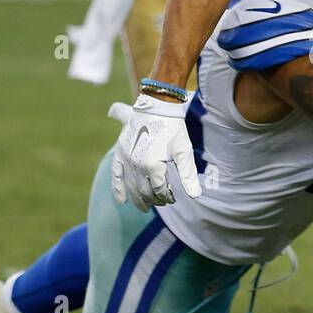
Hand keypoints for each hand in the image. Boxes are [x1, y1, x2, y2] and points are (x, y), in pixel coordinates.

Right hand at [109, 94, 201, 211]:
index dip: (167, 196)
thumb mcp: (184, 151)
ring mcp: (127, 159)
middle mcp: (137, 165)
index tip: (172, 197)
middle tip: (162, 202)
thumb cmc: (173, 128)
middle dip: (154, 199)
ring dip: (138, 198)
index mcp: (154, 165)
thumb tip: (196, 196)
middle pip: (145, 191)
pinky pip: (116, 175)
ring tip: (145, 207)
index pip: (160, 190)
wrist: (157, 106)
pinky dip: (118, 189)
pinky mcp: (120, 153)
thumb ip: (188, 175)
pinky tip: (122, 201)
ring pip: (131, 186)